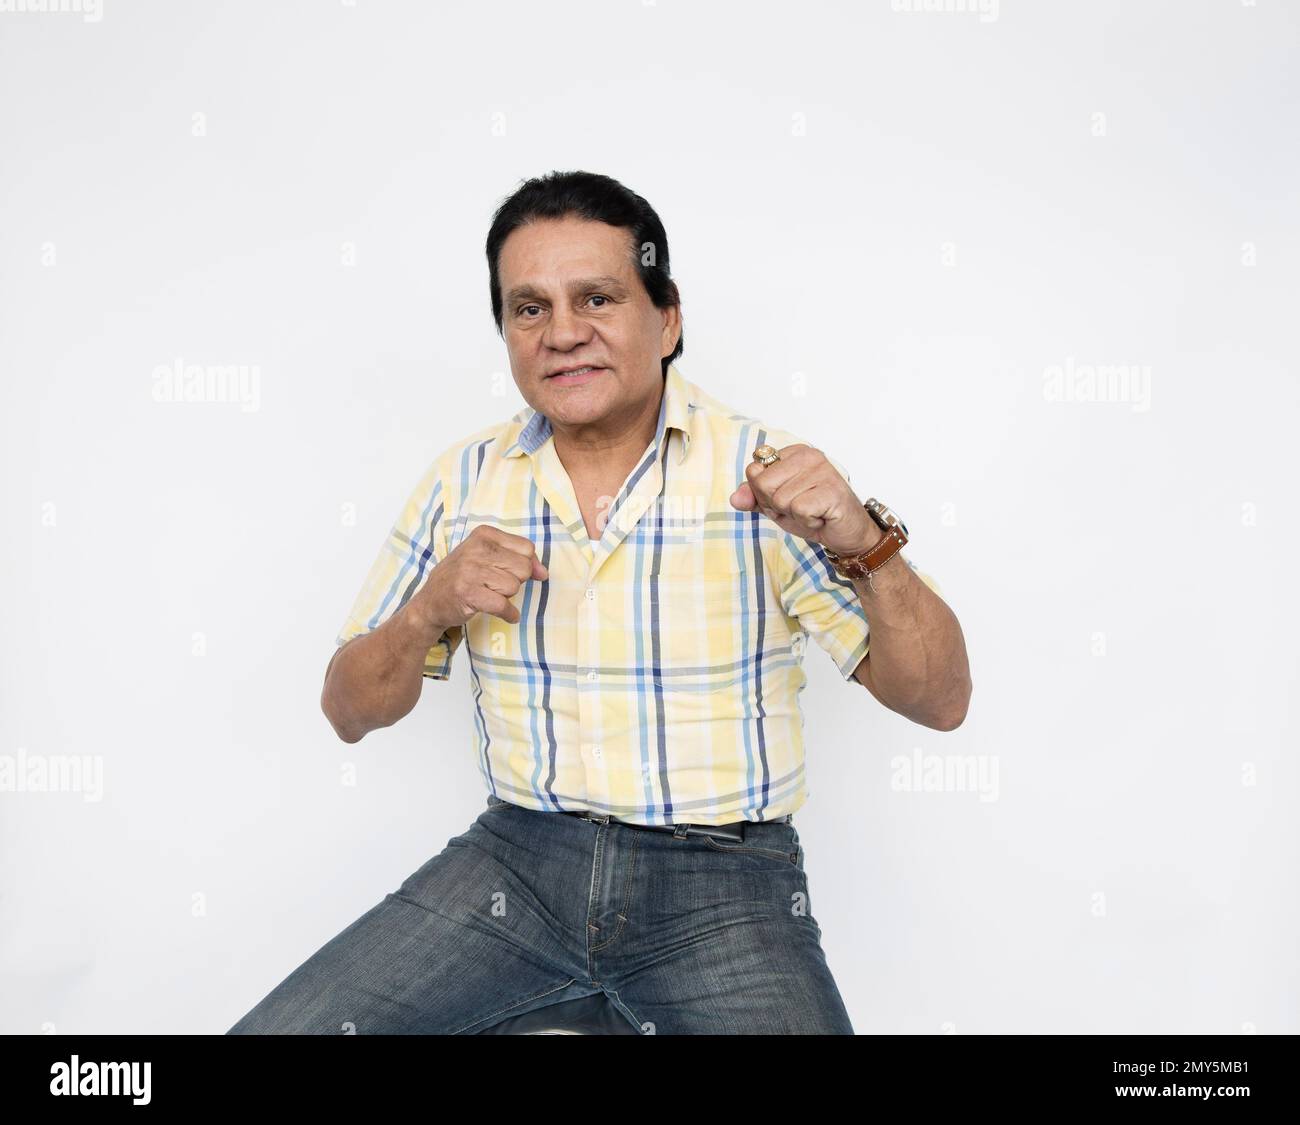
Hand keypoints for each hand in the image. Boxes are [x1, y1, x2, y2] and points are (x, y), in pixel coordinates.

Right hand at [410, 525, 548, 631]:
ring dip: (505, 596)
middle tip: (494, 584)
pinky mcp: (468, 593)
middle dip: (514, 581)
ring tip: (488, 594)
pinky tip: (503, 612)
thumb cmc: (464, 577)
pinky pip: (504, 605)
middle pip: (523, 568)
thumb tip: (544, 574)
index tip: (512, 573)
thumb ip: (519, 559)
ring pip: (514, 587)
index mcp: (484, 535)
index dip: (526, 564)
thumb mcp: (488, 558)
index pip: (526, 548)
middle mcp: (476, 549)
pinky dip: (508, 613)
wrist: (430, 601)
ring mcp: (470, 570)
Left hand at [729, 443, 879, 555]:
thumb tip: (735, 498)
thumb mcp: (777, 507)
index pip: (754, 471)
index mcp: (793, 453)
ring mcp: (822, 470)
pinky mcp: (831, 490)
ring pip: (780, 499)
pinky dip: (807, 521)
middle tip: (800, 508)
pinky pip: (799, 509)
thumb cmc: (814, 515)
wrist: (846, 534)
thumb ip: (754, 499)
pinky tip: (821, 517)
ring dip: (793, 515)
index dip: (764, 495)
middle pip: (763, 484)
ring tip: (813, 512)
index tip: (787, 500)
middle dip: (776, 506)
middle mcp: (809, 455)